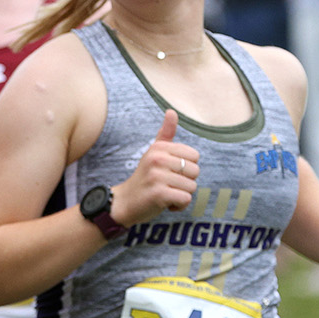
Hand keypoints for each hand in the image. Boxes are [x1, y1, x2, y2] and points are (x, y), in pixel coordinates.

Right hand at [113, 110, 197, 225]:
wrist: (124, 203)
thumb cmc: (144, 178)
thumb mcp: (153, 154)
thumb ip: (165, 134)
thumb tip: (171, 111)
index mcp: (159, 148)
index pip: (194, 156)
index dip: (186, 168)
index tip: (169, 173)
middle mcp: (157, 159)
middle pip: (195, 171)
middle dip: (185, 182)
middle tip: (166, 185)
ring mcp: (157, 176)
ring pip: (192, 187)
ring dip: (181, 195)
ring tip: (164, 194)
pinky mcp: (158, 194)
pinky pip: (185, 199)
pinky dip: (178, 206)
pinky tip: (165, 204)